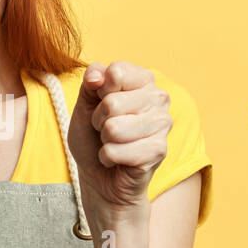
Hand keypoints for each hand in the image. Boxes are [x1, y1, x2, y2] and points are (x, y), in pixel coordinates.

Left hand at [67, 61, 170, 219]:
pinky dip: (108, 157)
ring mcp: (163, 124)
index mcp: (143, 79)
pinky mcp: (159, 150)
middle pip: (112, 102)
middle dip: (99, 120)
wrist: (100, 175)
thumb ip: (90, 82)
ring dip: (104, 140)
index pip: (115, 72)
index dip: (98, 92)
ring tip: (112, 143)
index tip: (101, 104)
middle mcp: (159, 97)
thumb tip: (97, 75)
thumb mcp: (84, 104)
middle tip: (105, 129)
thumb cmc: (93, 136)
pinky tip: (117, 159)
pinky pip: (115, 151)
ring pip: (113, 128)